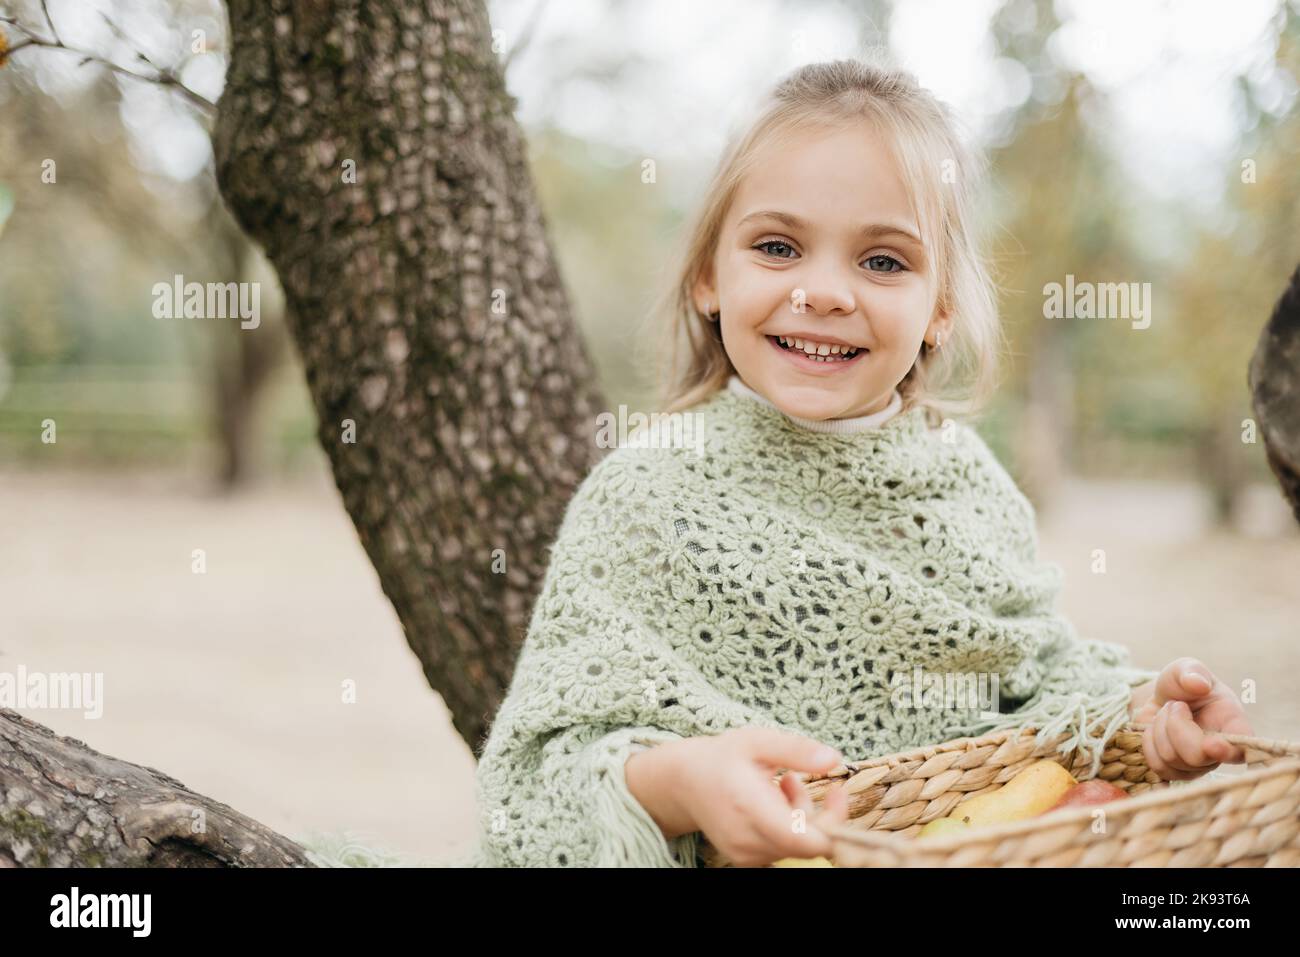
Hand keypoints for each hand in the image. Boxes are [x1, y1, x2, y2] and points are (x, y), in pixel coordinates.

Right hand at [676, 727, 849, 866]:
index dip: (832, 822)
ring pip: (795, 845)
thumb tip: (834, 759)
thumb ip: (796, 750)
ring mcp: (744, 854)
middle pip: (806, 842)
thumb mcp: (758, 741)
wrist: (683, 781)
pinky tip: (772, 799)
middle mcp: (747, 839)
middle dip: (816, 811)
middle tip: (798, 778)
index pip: (805, 840)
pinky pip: (781, 848)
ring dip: (800, 816)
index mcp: (750, 807)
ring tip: (783, 782)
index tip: (837, 792)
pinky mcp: (744, 859)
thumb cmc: (721, 757)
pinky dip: (787, 825)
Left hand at [1132, 657, 1252, 780]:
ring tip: (1166, 714)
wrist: (1163, 699)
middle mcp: (1220, 751)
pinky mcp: (1177, 772)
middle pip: (1196, 756)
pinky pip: (1158, 767)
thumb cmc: (1183, 684)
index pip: (1240, 749)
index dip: (1227, 752)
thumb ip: (1192, 671)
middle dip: (1174, 726)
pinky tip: (1155, 730)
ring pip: (1171, 761)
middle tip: (1175, 705)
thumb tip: (1198, 684)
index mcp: (1233, 725)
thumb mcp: (1186, 669)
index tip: (1211, 744)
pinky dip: (1148, 744)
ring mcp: (1199, 766)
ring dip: (1158, 731)